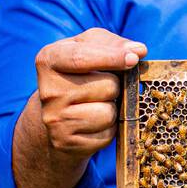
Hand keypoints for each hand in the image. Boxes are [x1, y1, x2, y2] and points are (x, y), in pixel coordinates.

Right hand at [32, 27, 147, 157]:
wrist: (55, 120)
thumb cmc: (79, 75)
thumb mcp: (88, 49)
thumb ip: (112, 44)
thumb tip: (138, 50)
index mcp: (49, 60)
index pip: (81, 58)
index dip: (112, 57)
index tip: (134, 58)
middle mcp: (48, 91)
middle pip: (107, 86)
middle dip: (116, 85)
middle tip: (101, 87)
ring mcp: (55, 120)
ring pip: (109, 112)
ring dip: (114, 109)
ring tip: (97, 105)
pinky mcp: (66, 143)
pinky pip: (107, 134)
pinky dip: (109, 129)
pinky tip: (94, 123)